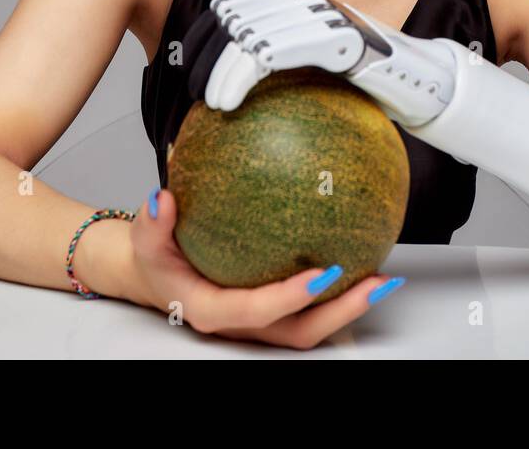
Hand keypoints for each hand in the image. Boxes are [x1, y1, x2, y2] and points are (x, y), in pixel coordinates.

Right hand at [125, 187, 404, 349]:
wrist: (153, 274)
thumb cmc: (155, 258)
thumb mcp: (144, 239)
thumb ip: (152, 222)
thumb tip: (164, 197)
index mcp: (212, 309)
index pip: (256, 311)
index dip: (289, 298)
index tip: (319, 272)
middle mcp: (242, 325)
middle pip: (299, 332)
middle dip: (341, 312)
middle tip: (374, 281)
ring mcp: (261, 323)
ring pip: (311, 327)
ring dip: (350, 306)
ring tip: (384, 278)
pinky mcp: (274, 312)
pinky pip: (311, 308)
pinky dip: (340, 292)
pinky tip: (364, 256)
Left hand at [180, 0, 458, 126]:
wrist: (422, 83)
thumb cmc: (367, 86)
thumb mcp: (314, 71)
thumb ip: (278, 67)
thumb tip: (225, 96)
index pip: (230, 8)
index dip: (202, 39)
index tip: (191, 76)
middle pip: (234, 19)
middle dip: (206, 57)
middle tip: (197, 96)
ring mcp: (322, 12)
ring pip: (250, 35)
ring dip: (221, 71)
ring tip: (211, 105)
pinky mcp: (336, 35)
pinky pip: (277, 52)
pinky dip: (244, 75)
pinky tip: (229, 103)